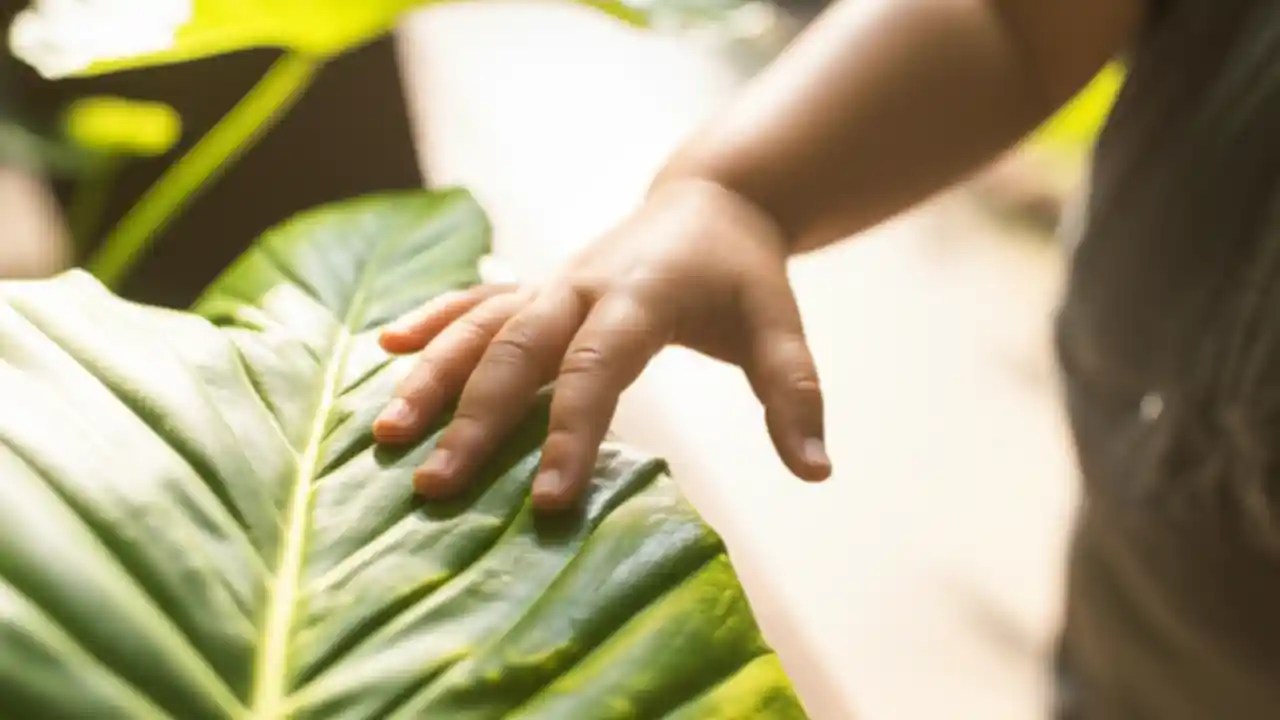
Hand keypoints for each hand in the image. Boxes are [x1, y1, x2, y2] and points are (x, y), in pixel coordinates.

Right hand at [373, 178, 830, 510]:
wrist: (711, 201)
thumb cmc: (743, 274)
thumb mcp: (778, 327)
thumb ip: (794, 394)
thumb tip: (818, 472)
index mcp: (641, 296)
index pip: (597, 370)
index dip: (571, 434)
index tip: (543, 503)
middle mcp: (582, 285)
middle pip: (516, 350)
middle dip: (473, 420)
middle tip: (433, 488)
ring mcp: (552, 281)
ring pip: (479, 325)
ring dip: (430, 376)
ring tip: (385, 436)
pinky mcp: (536, 283)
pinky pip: (474, 298)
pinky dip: (432, 319)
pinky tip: (383, 346)